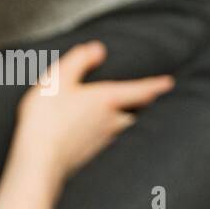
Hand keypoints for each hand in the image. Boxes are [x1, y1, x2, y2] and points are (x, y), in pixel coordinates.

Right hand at [13, 41, 173, 182]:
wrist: (40, 159)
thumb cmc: (48, 117)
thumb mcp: (58, 79)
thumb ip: (79, 61)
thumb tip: (98, 48)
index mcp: (106, 100)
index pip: (140, 91)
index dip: (155, 85)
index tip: (169, 82)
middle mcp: (110, 121)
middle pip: (132, 111)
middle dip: (138, 103)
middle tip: (142, 96)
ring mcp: (102, 139)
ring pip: (120, 126)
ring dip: (121, 118)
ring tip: (116, 112)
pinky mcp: (91, 153)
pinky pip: (104, 138)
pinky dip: (103, 130)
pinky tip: (90, 130)